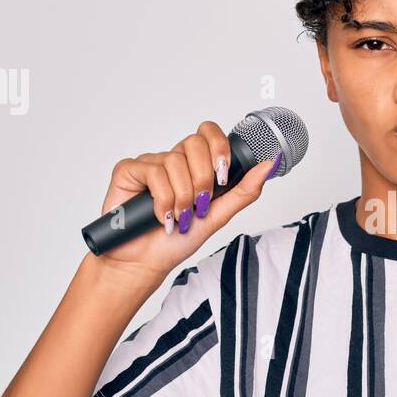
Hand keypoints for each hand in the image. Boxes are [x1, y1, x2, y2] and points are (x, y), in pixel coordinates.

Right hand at [95, 120, 278, 281]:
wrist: (145, 263)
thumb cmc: (177, 241)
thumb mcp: (218, 216)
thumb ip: (243, 190)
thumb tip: (269, 165)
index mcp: (194, 166)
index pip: (209, 134)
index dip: (219, 149)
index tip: (222, 177)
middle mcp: (172, 161)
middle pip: (194, 142)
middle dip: (203, 179)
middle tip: (199, 205)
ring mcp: (149, 164)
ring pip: (174, 161)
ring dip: (182, 197)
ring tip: (178, 218)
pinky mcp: (128, 171)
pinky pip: (152, 171)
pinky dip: (162, 199)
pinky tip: (161, 216)